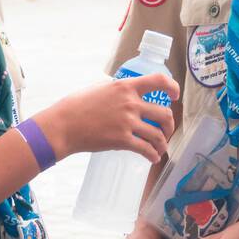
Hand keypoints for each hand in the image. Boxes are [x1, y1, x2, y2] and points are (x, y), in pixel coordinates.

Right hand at [36, 74, 178, 161]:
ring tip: (161, 148)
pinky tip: (153, 158)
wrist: (63, 125)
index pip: (158, 80)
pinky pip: (146, 149)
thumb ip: (118, 90)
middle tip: (167, 131)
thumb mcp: (100, 88)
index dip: (172, 87)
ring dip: (163, 143)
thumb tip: (128, 93)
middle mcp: (130, 103)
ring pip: (158, 135)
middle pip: (164, 114)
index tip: (175, 95)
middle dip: (170, 125)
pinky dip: (153, 155)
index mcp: (125, 86)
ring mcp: (127, 122)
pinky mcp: (122, 140)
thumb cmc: (76, 106)